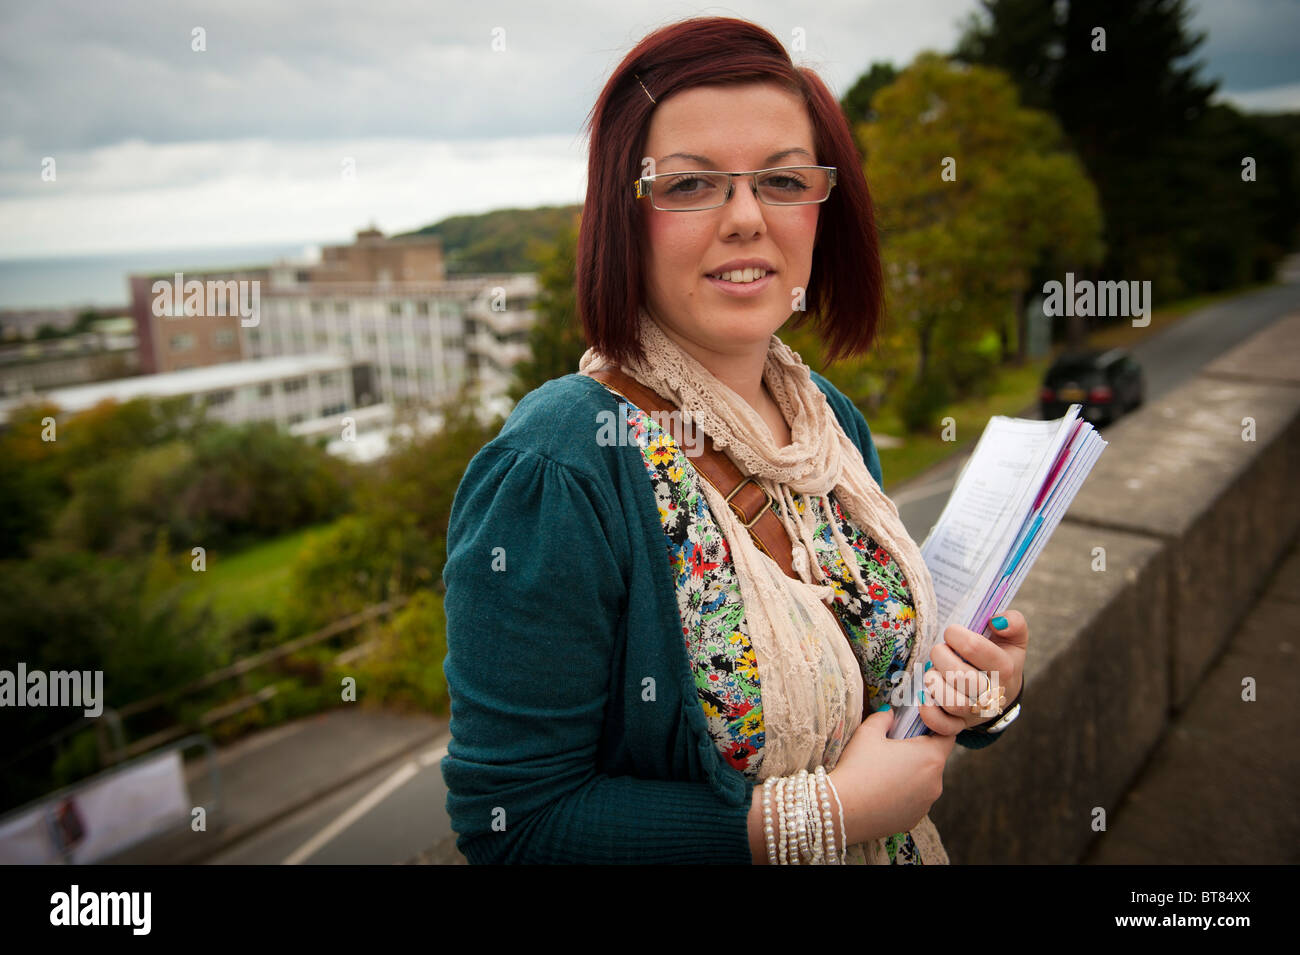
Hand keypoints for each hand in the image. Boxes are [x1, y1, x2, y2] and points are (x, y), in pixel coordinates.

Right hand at [829, 706, 956, 844]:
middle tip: (893, 747)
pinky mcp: (914, 819)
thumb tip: (890, 713)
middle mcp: (935, 783)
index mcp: (930, 757)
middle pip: (934, 760)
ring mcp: (926, 804)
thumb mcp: (867, 733)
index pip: (947, 736)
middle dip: (918, 752)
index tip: (915, 726)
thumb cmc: (857, 768)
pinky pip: (914, 800)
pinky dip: (903, 794)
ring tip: (883, 772)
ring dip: (911, 774)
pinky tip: (881, 791)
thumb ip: (884, 717)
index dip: (933, 728)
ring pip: (924, 782)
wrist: (842, 810)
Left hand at [918, 610, 1028, 735]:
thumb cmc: (1002, 658)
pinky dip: (929, 712)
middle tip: (940, 650)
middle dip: (941, 655)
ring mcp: (975, 712)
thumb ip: (1014, 623)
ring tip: (934, 671)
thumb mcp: (1013, 639)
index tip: (952, 633)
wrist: (1002, 693)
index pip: (974, 648)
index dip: (956, 635)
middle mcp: (992, 693)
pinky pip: (942, 726)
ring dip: (934, 681)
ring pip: (951, 701)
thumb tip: (997, 621)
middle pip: (960, 675)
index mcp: (1005, 668)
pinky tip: (924, 696)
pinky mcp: (959, 724)